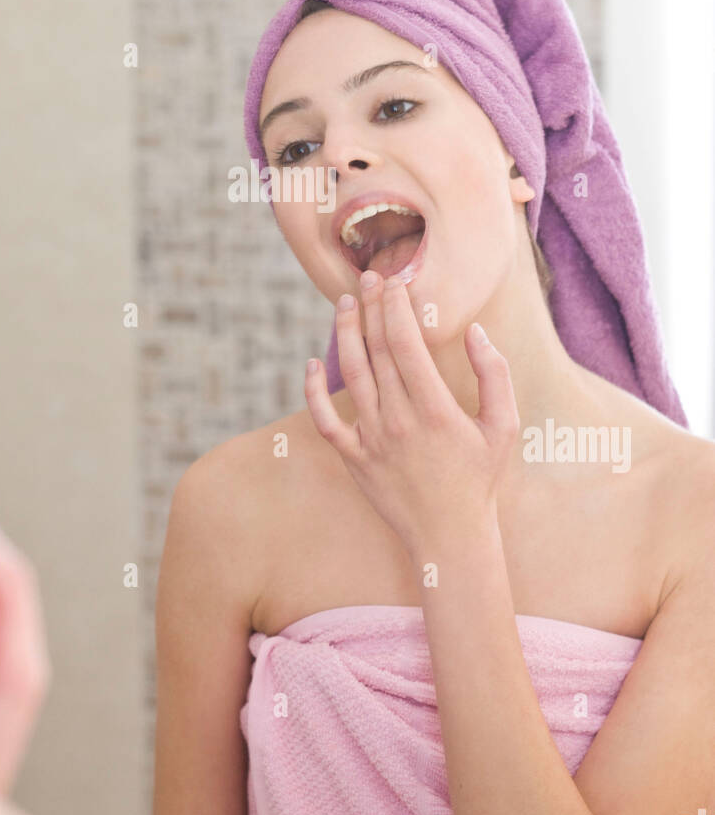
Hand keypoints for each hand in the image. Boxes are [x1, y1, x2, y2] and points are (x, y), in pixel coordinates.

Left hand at [303, 270, 519, 556]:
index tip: (395, 280)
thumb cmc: (480, 478)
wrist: (450, 537)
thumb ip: (495, 375)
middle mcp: (399, 420)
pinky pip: (324, 421)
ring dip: (344, 334)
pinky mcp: (354, 459)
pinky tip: (310, 363)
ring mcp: (372, 440)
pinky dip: (313, 391)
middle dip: (371, 307)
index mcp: (435, 409)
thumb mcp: (504, 426)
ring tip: (345, 304)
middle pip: (377, 350)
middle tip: (368, 277)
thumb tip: (476, 332)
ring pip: (351, 375)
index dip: (397, 306)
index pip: (407, 343)